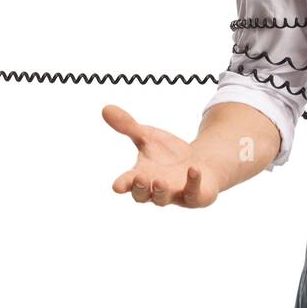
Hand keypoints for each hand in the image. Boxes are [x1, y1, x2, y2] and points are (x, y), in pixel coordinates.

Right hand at [103, 104, 219, 207]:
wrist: (200, 163)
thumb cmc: (168, 153)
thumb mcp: (148, 137)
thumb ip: (128, 126)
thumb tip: (105, 108)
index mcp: (141, 176)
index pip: (128, 183)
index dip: (123, 184)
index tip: (116, 186)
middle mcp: (155, 190)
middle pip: (143, 196)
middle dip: (141, 189)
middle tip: (140, 178)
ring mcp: (175, 195)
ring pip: (164, 199)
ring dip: (161, 191)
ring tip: (160, 182)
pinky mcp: (195, 196)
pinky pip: (193, 193)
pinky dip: (193, 182)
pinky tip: (193, 169)